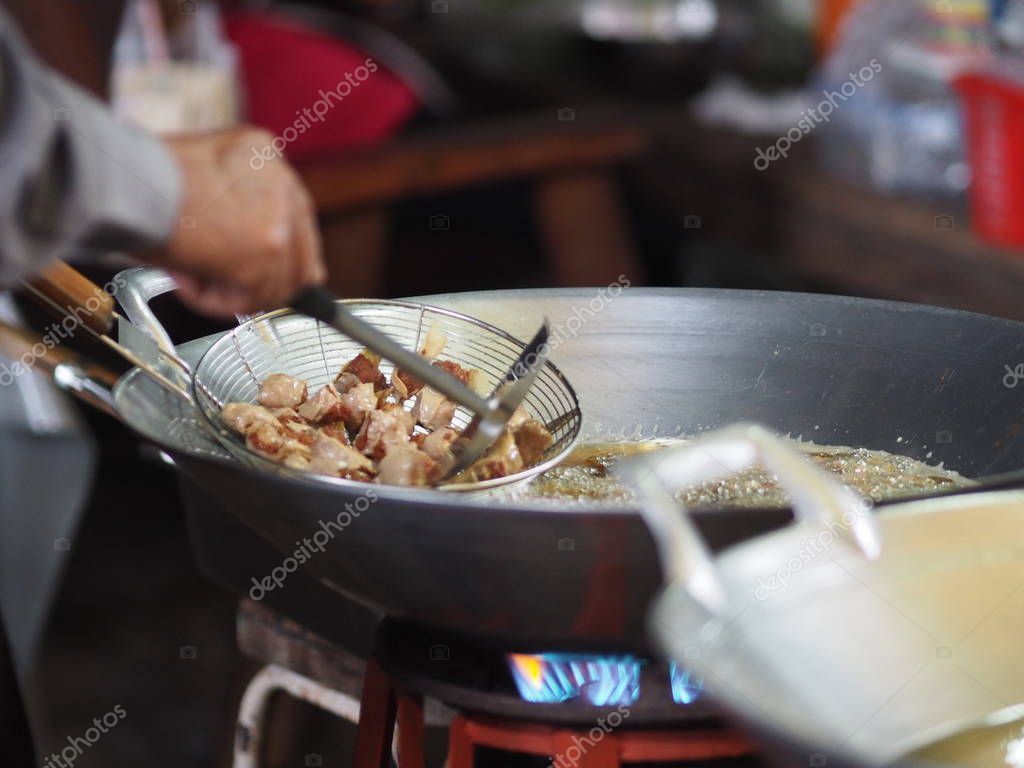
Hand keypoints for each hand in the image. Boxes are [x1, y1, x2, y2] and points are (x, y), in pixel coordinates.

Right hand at [146, 127, 325, 316]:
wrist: (123, 180)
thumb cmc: (137, 177)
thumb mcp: (195, 174)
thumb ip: (228, 203)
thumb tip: (243, 254)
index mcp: (264, 155)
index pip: (295, 218)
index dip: (274, 254)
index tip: (257, 271)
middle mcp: (282, 182)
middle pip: (301, 258)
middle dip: (264, 282)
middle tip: (227, 288)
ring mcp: (279, 219)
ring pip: (274, 286)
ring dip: (229, 290)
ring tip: (188, 271)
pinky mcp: (265, 252)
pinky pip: (247, 300)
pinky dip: (212, 300)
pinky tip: (184, 275)